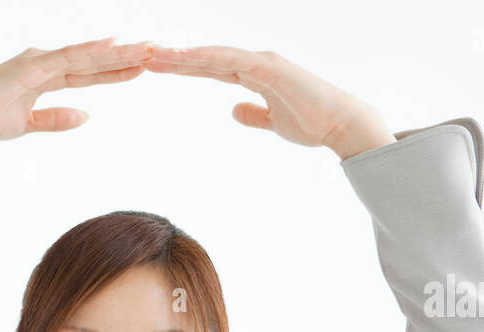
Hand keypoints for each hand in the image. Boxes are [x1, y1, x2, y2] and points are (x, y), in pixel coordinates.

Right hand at [0, 37, 154, 153]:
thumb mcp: (28, 124)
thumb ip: (56, 119)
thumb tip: (86, 117)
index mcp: (45, 78)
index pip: (88, 74)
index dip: (114, 71)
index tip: (140, 70)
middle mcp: (45, 64)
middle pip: (93, 60)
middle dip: (124, 57)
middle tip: (155, 52)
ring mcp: (40, 62)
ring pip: (86, 55)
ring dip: (116, 52)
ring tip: (145, 49)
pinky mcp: (32, 67)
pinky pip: (68, 58)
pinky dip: (91, 51)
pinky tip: (112, 45)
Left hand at [142, 45, 395, 158]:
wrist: (340, 125)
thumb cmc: (311, 122)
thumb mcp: (273, 121)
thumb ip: (254, 114)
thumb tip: (234, 111)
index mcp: (253, 74)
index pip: (210, 68)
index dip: (183, 66)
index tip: (156, 68)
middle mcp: (255, 62)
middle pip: (206, 57)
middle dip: (175, 57)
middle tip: (142, 56)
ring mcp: (263, 62)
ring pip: (215, 55)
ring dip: (184, 56)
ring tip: (155, 56)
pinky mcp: (270, 68)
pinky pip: (233, 62)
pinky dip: (209, 58)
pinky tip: (187, 59)